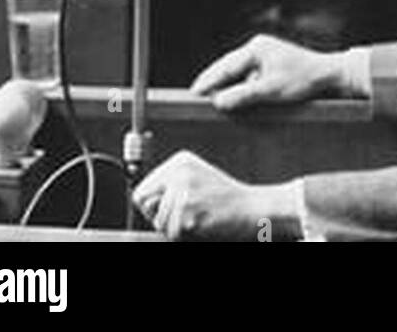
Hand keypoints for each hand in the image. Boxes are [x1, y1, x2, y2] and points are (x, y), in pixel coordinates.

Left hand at [132, 151, 293, 240]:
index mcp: (179, 162)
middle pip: (145, 207)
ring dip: (176, 227)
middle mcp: (178, 174)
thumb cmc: (226, 199)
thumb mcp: (196, 179)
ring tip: (200, 217)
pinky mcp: (186, 218)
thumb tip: (141, 201)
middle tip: (191, 211)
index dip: (156, 204)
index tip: (178, 205)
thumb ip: (169, 185)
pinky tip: (204, 224)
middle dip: (162, 216)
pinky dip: (186, 236)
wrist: (254, 209)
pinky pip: (171, 235)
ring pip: (159, 224)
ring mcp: (182, 196)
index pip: (142, 191)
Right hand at [190, 34, 338, 110]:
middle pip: (228, 67)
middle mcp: (258, 48)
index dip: (208, 82)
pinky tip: (234, 98)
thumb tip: (218, 102)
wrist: (331, 75)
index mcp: (256, 49)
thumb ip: (243, 96)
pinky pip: (248, 75)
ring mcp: (265, 54)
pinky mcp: (271, 63)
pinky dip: (239, 86)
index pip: (225, 67)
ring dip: (227, 85)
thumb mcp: (271, 91)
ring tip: (210, 99)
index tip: (193, 95)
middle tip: (195, 97)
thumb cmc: (304, 80)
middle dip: (213, 82)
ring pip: (237, 71)